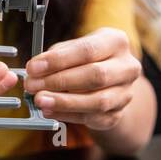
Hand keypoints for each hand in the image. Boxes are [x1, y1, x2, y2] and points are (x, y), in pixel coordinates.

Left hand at [24, 28, 140, 129]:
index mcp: (116, 42)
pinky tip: (49, 111)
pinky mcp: (118, 114)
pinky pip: (92, 118)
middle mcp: (127, 67)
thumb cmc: (86, 60)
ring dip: (64, 102)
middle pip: (96, 75)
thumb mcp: (74, 48)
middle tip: (32, 85)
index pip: (87, 50)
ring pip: (98, 101)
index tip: (33, 67)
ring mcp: (125, 93)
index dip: (58, 60)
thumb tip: (35, 70)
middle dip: (59, 81)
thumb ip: (56, 56)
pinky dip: (67, 115)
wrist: (109, 83)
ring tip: (39, 100)